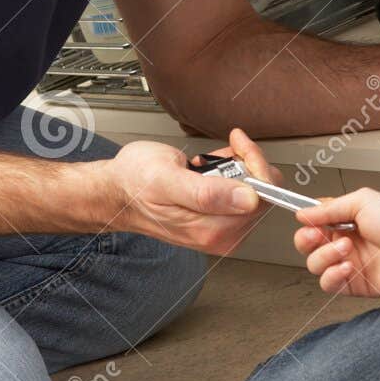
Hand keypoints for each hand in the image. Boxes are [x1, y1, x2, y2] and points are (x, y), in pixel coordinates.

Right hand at [104, 127, 278, 256]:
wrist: (118, 190)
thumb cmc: (135, 183)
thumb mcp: (167, 179)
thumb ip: (208, 192)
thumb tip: (248, 199)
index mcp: (212, 230)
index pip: (262, 198)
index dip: (255, 165)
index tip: (238, 146)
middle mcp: (220, 234)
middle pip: (262, 194)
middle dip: (246, 164)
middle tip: (222, 152)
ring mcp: (219, 227)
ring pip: (254, 190)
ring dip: (237, 166)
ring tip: (208, 163)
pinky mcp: (218, 218)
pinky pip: (241, 191)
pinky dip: (231, 171)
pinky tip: (210, 169)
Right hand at [294, 188, 379, 296]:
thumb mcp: (361, 202)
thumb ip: (328, 208)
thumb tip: (301, 213)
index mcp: (343, 222)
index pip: (311, 225)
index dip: (306, 225)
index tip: (310, 222)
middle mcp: (343, 243)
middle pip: (307, 247)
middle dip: (308, 241)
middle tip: (320, 235)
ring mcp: (348, 265)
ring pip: (315, 266)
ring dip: (325, 256)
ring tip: (347, 248)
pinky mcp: (355, 285)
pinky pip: (329, 285)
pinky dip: (332, 276)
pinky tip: (348, 267)